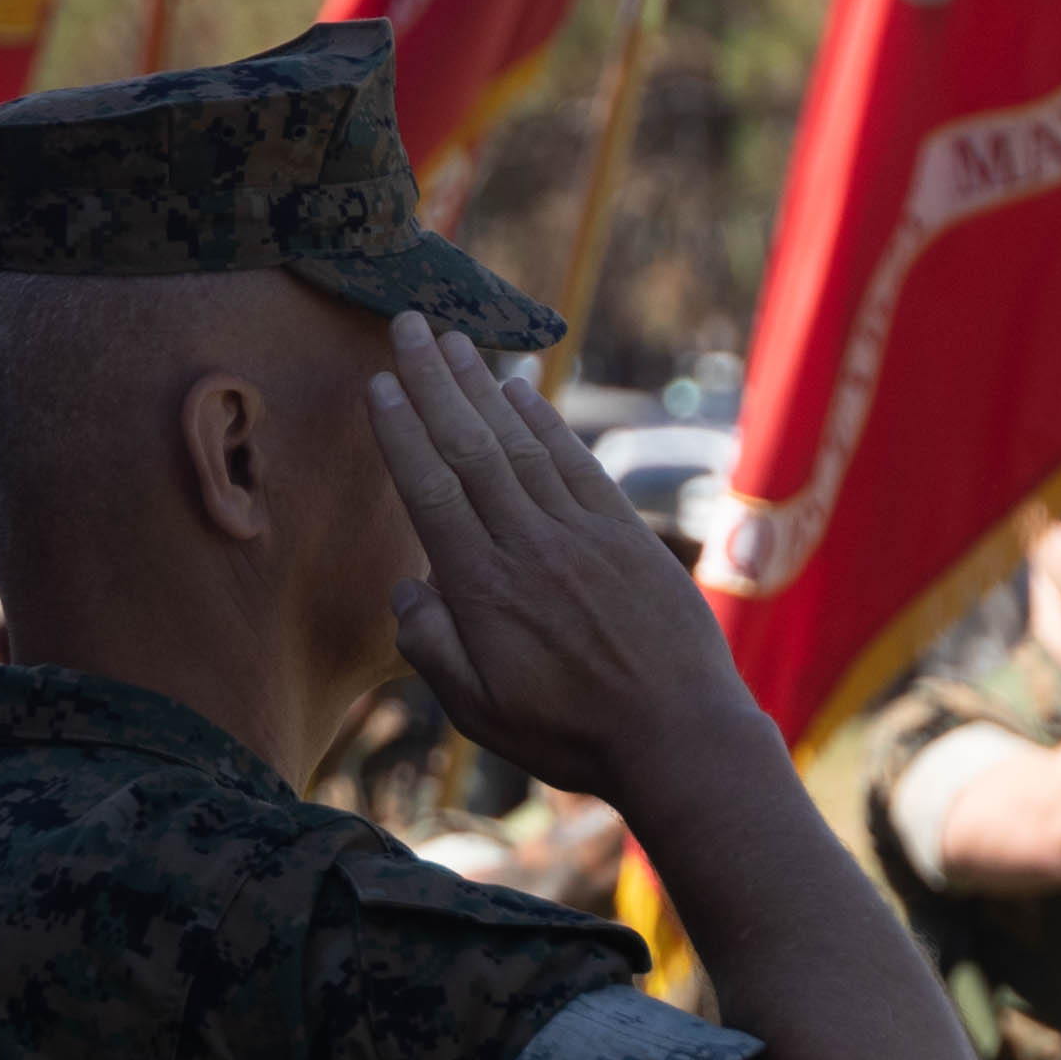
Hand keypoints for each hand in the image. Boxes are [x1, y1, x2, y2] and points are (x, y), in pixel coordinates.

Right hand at [369, 316, 731, 804]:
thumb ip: (432, 647)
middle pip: (471, 447)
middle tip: (410, 324)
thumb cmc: (572, 735)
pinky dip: (547, 423)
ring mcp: (583, 535)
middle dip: (436, 382)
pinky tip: (523, 390)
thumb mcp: (480, 711)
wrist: (680, 735)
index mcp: (483, 589)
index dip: (402, 432)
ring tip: (456, 340)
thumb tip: (405, 588)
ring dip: (485, 386)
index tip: (380, 383)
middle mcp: (530, 546)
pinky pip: (578, 464)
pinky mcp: (628, 536)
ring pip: (522, 445)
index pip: (430, 491)